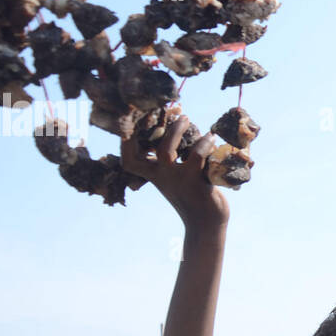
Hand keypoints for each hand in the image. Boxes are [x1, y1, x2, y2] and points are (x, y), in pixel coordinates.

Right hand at [120, 113, 229, 230]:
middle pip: (138, 151)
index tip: (134, 116)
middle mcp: (160, 177)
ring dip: (176, 131)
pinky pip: (196, 156)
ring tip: (186, 118)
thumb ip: (174, 158)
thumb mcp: (176, 176)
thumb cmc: (192, 195)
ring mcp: (176, 180)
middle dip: (147, 126)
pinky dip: (204, 143)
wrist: (205, 223)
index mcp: (152, 175)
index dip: (125, 139)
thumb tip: (179, 125)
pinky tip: (210, 138)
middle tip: (167, 111)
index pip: (128, 158)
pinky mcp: (196, 183)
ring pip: (166, 151)